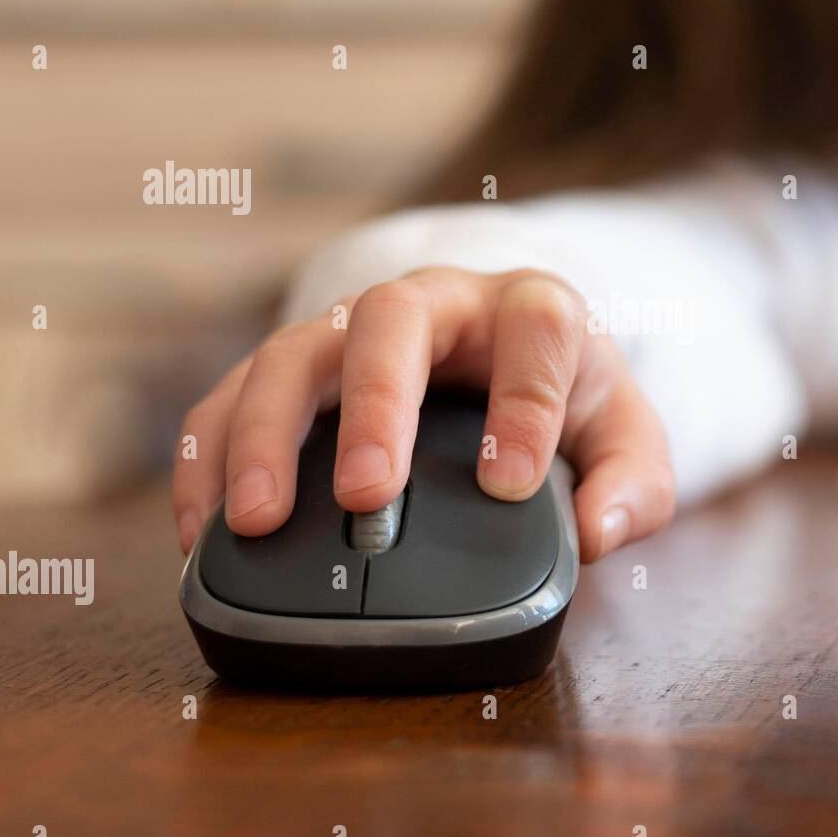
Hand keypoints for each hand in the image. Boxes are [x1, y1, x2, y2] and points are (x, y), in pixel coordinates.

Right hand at [172, 267, 675, 561]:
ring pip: (294, 351)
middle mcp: (437, 304)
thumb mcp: (624, 435)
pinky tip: (203, 527)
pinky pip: (235, 393)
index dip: (524, 404)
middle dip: (374, 404)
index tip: (508, 481)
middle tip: (366, 494)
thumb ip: (634, 483)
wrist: (506, 350)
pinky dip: (211, 455)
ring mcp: (356, 330)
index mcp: (530, 311)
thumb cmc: (567, 396)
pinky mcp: (300, 370)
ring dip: (267, 432)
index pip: (536, 330)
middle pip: (391, 318)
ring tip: (257, 520)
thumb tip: (599, 531)